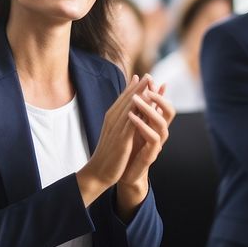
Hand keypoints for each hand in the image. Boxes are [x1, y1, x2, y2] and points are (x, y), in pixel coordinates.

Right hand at [75, 75, 144, 205]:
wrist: (98, 171)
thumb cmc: (108, 153)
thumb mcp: (115, 134)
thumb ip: (121, 121)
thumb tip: (128, 111)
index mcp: (111, 119)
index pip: (123, 100)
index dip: (132, 87)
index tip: (142, 76)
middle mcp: (112, 120)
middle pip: (126, 100)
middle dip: (138, 87)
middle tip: (148, 74)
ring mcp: (116, 129)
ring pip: (129, 108)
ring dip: (139, 95)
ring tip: (149, 83)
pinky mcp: (121, 140)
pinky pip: (131, 123)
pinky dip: (138, 112)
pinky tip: (145, 105)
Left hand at [116, 79, 175, 219]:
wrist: (121, 172)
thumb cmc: (127, 147)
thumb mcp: (131, 125)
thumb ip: (137, 110)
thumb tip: (138, 88)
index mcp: (155, 124)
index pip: (163, 103)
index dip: (158, 90)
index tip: (148, 77)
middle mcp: (159, 132)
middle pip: (170, 111)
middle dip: (159, 98)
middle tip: (147, 87)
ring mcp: (157, 143)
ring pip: (162, 123)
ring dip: (150, 109)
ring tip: (136, 99)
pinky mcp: (151, 154)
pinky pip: (153, 138)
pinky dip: (143, 126)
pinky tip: (132, 118)